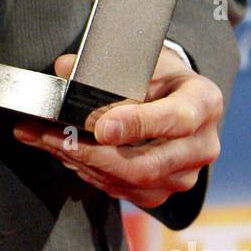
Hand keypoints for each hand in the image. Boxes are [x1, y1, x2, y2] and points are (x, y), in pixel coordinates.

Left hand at [12, 48, 223, 209]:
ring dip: (82, 163)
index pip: (176, 119)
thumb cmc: (160, 74)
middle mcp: (202, 145)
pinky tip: (64, 153)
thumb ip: (104, 63)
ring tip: (46, 140)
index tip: (101, 128)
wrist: (178, 97)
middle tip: (53, 135)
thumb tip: (64, 67)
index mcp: (203, 103)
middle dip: (93, 152)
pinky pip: (125, 192)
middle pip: (148, 163)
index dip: (138, 125)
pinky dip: (90, 174)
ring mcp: (186, 174)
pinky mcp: (165, 191)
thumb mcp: (141, 58)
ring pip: (132, 181)